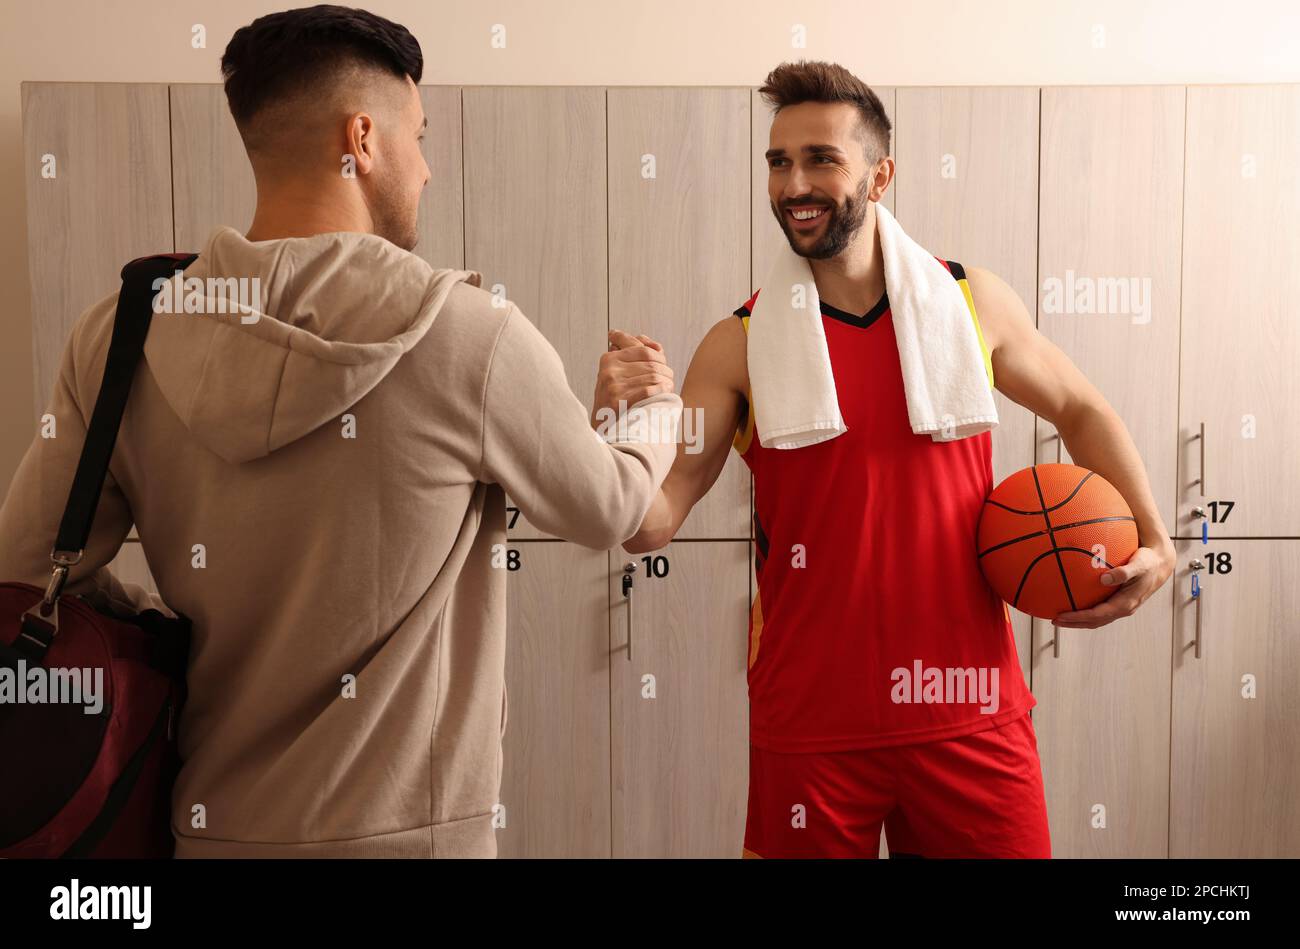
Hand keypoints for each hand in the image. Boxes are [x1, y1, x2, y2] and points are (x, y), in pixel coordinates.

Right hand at [591, 330, 673, 428]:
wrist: (602, 425)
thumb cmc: (614, 398)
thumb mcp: (618, 372)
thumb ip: (636, 355)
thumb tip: (657, 346)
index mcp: (609, 359)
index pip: (642, 349)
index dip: (659, 355)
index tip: (662, 361)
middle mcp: (609, 370)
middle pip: (650, 363)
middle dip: (665, 370)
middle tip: (668, 376)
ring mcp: (613, 386)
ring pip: (652, 376)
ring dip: (666, 381)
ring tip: (668, 385)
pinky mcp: (619, 402)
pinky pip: (648, 390)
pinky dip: (661, 390)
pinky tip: (665, 391)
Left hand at [1052, 539, 1175, 628]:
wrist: (1160, 564)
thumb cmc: (1148, 562)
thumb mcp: (1139, 564)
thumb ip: (1123, 572)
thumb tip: (1104, 578)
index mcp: (1126, 604)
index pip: (1097, 615)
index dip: (1078, 618)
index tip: (1061, 616)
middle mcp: (1123, 609)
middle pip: (1094, 622)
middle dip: (1074, 623)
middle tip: (1054, 620)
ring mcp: (1121, 607)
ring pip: (1097, 619)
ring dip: (1078, 620)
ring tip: (1060, 617)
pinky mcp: (1119, 602)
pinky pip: (1100, 611)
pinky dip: (1085, 612)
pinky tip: (1074, 602)